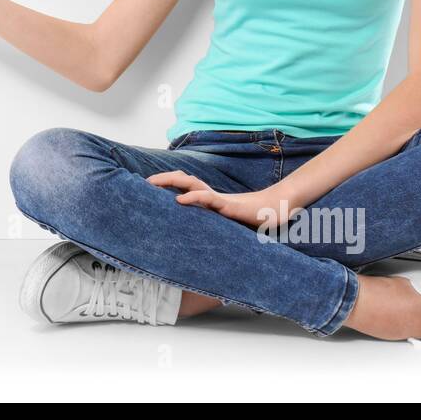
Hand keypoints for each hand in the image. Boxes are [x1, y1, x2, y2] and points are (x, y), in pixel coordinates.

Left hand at [146, 171, 297, 230]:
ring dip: (170, 181)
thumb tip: (197, 241)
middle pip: (183, 180)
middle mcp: (212, 195)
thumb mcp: (227, 223)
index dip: (167, 182)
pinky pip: (208, 199)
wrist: (277, 212)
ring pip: (191, 183)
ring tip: (152, 183)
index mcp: (210, 199)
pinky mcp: (229, 206)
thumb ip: (213, 225)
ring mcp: (219, 200)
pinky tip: (179, 200)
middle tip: (143, 182)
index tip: (148, 186)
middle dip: (163, 179)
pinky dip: (193, 197)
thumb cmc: (252, 218)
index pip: (185, 185)